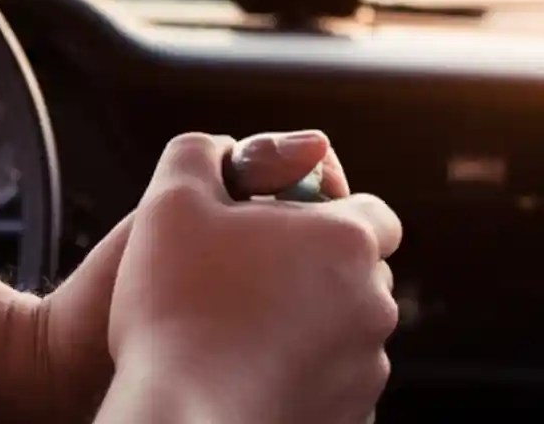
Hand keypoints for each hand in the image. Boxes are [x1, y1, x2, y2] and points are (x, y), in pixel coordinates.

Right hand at [22, 131, 347, 420]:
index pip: (369, 210)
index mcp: (347, 239)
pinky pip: (331, 380)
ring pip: (345, 328)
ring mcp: (366, 367)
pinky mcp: (349, 416)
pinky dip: (301, 373)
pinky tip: (248, 372)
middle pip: (358, 270)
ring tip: (237, 330)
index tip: (275, 228)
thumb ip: (199, 154)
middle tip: (246, 275)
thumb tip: (220, 147)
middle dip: (313, 268)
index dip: (322, 212)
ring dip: (306, 322)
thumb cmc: (175, 306)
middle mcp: (373, 302)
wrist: (182, 419)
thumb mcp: (170, 201)